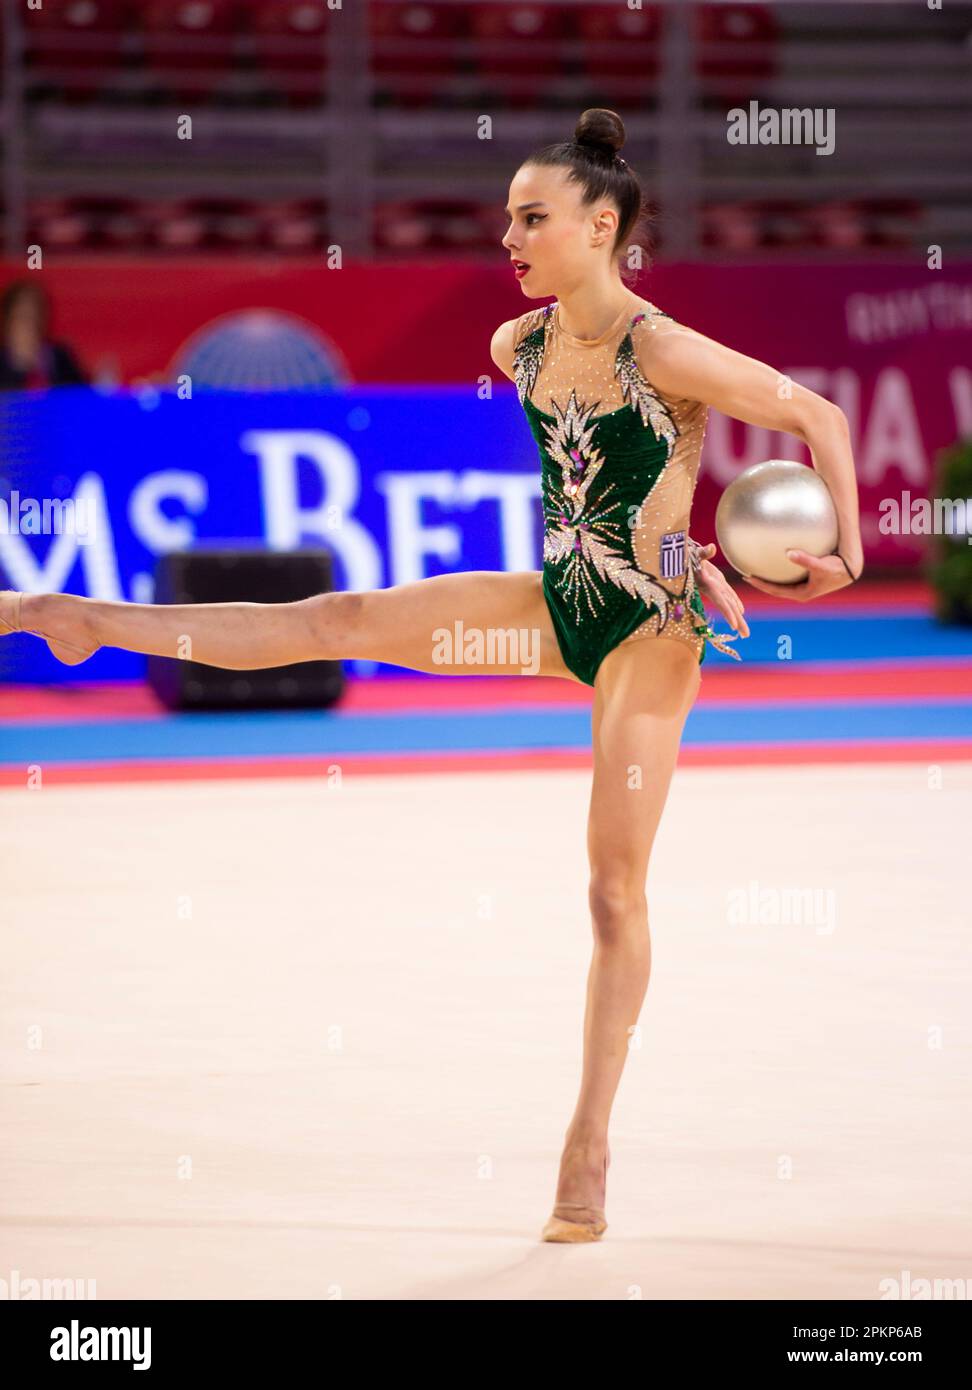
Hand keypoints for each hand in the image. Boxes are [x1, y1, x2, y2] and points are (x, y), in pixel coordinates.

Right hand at [692, 543, 749, 636]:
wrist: (679, 555)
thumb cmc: (686, 553)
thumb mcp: (694, 553)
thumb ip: (703, 552)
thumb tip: (711, 548)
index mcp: (708, 584)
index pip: (720, 601)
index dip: (727, 613)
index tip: (734, 626)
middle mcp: (712, 588)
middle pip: (727, 608)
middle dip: (737, 622)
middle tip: (747, 636)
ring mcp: (715, 586)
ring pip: (730, 604)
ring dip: (738, 618)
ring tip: (745, 633)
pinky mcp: (717, 581)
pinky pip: (728, 595)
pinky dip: (735, 603)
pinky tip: (741, 612)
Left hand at [743, 549, 858, 600]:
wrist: (851, 569)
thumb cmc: (837, 568)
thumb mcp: (821, 565)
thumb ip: (805, 560)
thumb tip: (789, 554)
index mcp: (801, 594)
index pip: (775, 591)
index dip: (761, 585)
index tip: (748, 577)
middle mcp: (801, 592)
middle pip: (775, 589)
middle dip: (761, 582)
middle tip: (746, 574)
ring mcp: (804, 586)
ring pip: (782, 583)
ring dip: (769, 577)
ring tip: (756, 567)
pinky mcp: (808, 579)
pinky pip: (789, 574)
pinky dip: (780, 568)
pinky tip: (774, 557)